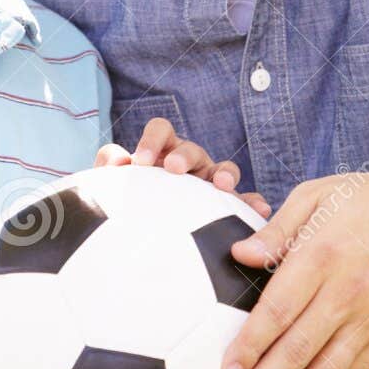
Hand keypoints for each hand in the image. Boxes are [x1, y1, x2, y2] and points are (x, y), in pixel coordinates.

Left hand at [95, 117, 271, 218]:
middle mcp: (190, 161)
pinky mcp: (230, 204)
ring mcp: (211, 182)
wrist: (146, 238)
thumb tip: (117, 159)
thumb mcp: (116, 186)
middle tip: (172, 168)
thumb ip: (110, 166)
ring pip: (224, 170)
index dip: (152, 140)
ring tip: (222, 187)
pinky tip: (258, 210)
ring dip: (224, 174)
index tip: (140, 162)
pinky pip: (247, 201)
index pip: (161, 131)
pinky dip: (253, 203)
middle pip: (192, 149)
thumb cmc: (131, 205)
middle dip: (184, 156)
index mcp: (163, 150)